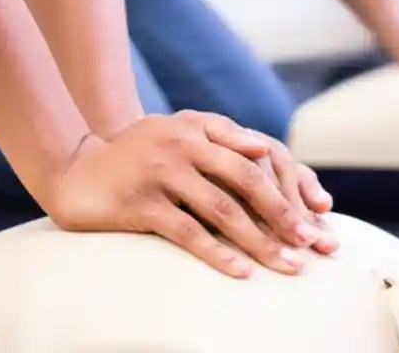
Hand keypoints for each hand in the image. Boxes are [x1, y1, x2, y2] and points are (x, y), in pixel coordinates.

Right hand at [39, 111, 334, 278]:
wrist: (76, 168)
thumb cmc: (140, 155)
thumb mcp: (180, 135)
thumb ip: (222, 138)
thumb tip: (266, 149)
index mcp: (202, 126)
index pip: (263, 156)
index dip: (295, 184)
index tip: (322, 214)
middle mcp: (186, 143)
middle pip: (250, 182)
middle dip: (287, 216)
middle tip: (313, 245)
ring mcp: (163, 172)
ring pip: (224, 210)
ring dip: (261, 241)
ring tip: (287, 264)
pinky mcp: (141, 202)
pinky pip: (188, 232)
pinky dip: (218, 252)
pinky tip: (242, 271)